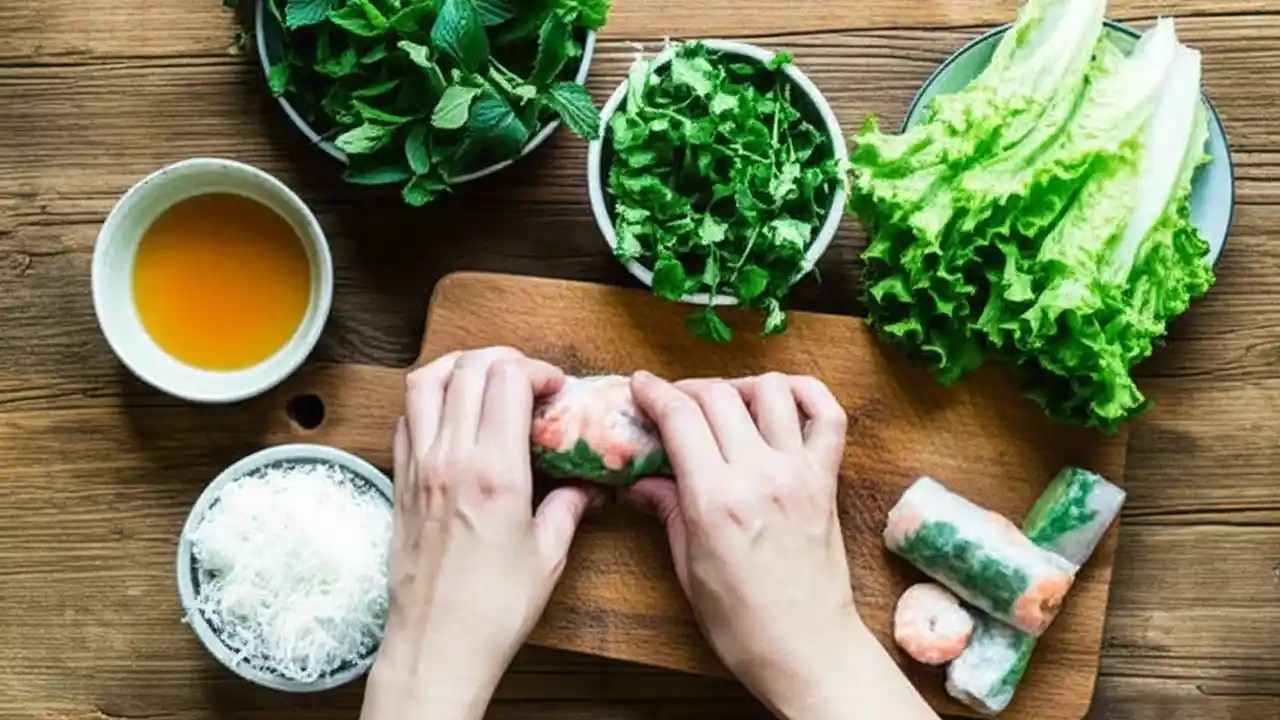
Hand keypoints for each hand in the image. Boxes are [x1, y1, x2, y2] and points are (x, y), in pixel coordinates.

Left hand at [361, 348, 600, 719]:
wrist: (436, 647)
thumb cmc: (492, 611)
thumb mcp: (548, 556)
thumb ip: (569, 507)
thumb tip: (587, 486)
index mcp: (494, 471)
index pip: (507, 378)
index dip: (537, 369)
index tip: (554, 388)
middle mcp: (451, 459)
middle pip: (468, 368)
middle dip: (504, 359)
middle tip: (527, 379)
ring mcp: (419, 468)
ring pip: (425, 381)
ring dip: (459, 367)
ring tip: (485, 379)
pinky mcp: (400, 483)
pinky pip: (406, 418)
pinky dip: (428, 400)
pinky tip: (452, 416)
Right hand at [623, 372, 935, 719]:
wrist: (807, 650)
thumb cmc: (742, 624)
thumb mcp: (687, 568)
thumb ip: (665, 511)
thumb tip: (637, 481)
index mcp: (716, 501)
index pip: (680, 417)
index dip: (654, 392)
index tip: (640, 385)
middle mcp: (759, 476)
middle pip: (718, 396)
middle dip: (685, 389)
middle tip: (671, 402)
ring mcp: (798, 473)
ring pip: (769, 391)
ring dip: (738, 387)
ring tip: (722, 404)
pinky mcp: (826, 480)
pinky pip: (828, 415)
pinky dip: (805, 393)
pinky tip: (780, 399)